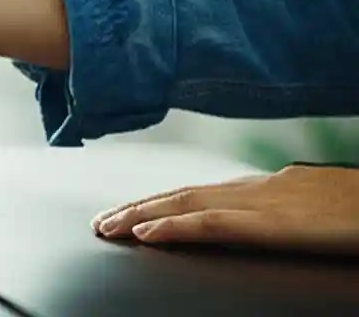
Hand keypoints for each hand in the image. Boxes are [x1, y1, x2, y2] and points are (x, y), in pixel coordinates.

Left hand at [91, 164, 358, 254]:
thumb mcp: (318, 213)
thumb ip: (287, 214)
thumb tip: (267, 223)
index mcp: (269, 187)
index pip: (201, 192)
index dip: (162, 202)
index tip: (130, 213)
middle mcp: (258, 188)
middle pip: (183, 195)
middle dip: (138, 207)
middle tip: (101, 222)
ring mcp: (263, 202)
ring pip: (185, 204)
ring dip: (140, 214)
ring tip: (107, 227)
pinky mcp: (272, 223)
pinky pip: (211, 224)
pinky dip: (173, 226)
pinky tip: (145, 233)